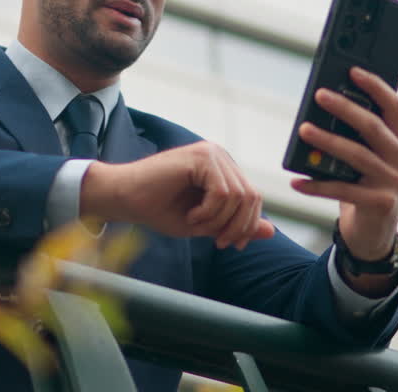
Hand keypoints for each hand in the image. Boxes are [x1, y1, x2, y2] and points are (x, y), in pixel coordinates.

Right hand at [80, 140, 274, 249]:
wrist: (124, 199)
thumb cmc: (158, 209)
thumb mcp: (205, 223)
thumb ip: (236, 224)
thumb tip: (272, 232)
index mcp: (222, 169)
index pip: (253, 197)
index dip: (247, 225)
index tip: (230, 244)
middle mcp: (219, 156)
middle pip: (251, 197)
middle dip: (237, 226)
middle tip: (217, 242)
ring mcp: (210, 153)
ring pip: (238, 196)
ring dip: (219, 221)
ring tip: (195, 225)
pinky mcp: (199, 157)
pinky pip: (222, 192)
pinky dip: (209, 212)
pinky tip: (191, 216)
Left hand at [291, 67, 397, 264]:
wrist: (374, 235)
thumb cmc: (365, 186)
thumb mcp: (368, 159)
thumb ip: (357, 137)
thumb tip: (324, 104)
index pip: (394, 107)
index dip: (375, 87)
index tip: (352, 71)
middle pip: (373, 127)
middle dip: (345, 107)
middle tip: (319, 95)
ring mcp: (396, 183)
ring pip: (356, 155)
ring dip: (327, 141)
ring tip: (303, 130)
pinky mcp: (381, 204)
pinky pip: (342, 190)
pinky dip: (317, 185)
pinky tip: (296, 181)